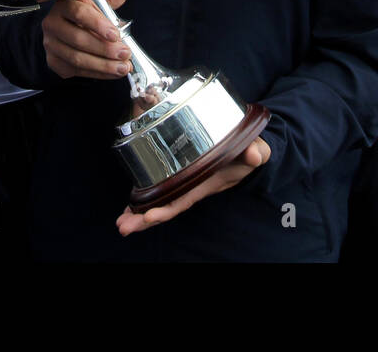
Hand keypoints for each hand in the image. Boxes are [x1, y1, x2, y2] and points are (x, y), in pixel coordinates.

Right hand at [43, 0, 132, 79]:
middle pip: (78, 38)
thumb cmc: (86, 14)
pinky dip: (96, 74)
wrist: (66, 30)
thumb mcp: (99, 2)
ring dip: (103, 65)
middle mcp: (52, 22)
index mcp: (64, 3)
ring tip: (123, 67)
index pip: (79, 12)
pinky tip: (111, 73)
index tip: (115, 34)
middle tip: (125, 53)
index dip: (97, 24)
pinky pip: (75, 71)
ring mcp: (50, 43)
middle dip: (104, 49)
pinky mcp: (52, 61)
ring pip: (76, 58)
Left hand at [116, 138, 270, 234]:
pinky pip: (160, 190)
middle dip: (143, 219)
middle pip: (164, 207)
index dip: (165, 210)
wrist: (248, 151)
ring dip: (139, 213)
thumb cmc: (250, 153)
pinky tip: (129, 205)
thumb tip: (255, 155)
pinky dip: (143, 200)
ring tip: (121, 222)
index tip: (148, 217)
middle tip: (122, 226)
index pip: (182, 201)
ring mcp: (185, 183)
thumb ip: (256, 152)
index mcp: (205, 183)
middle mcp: (192, 187)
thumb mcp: (257, 151)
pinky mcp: (181, 175)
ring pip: (159, 202)